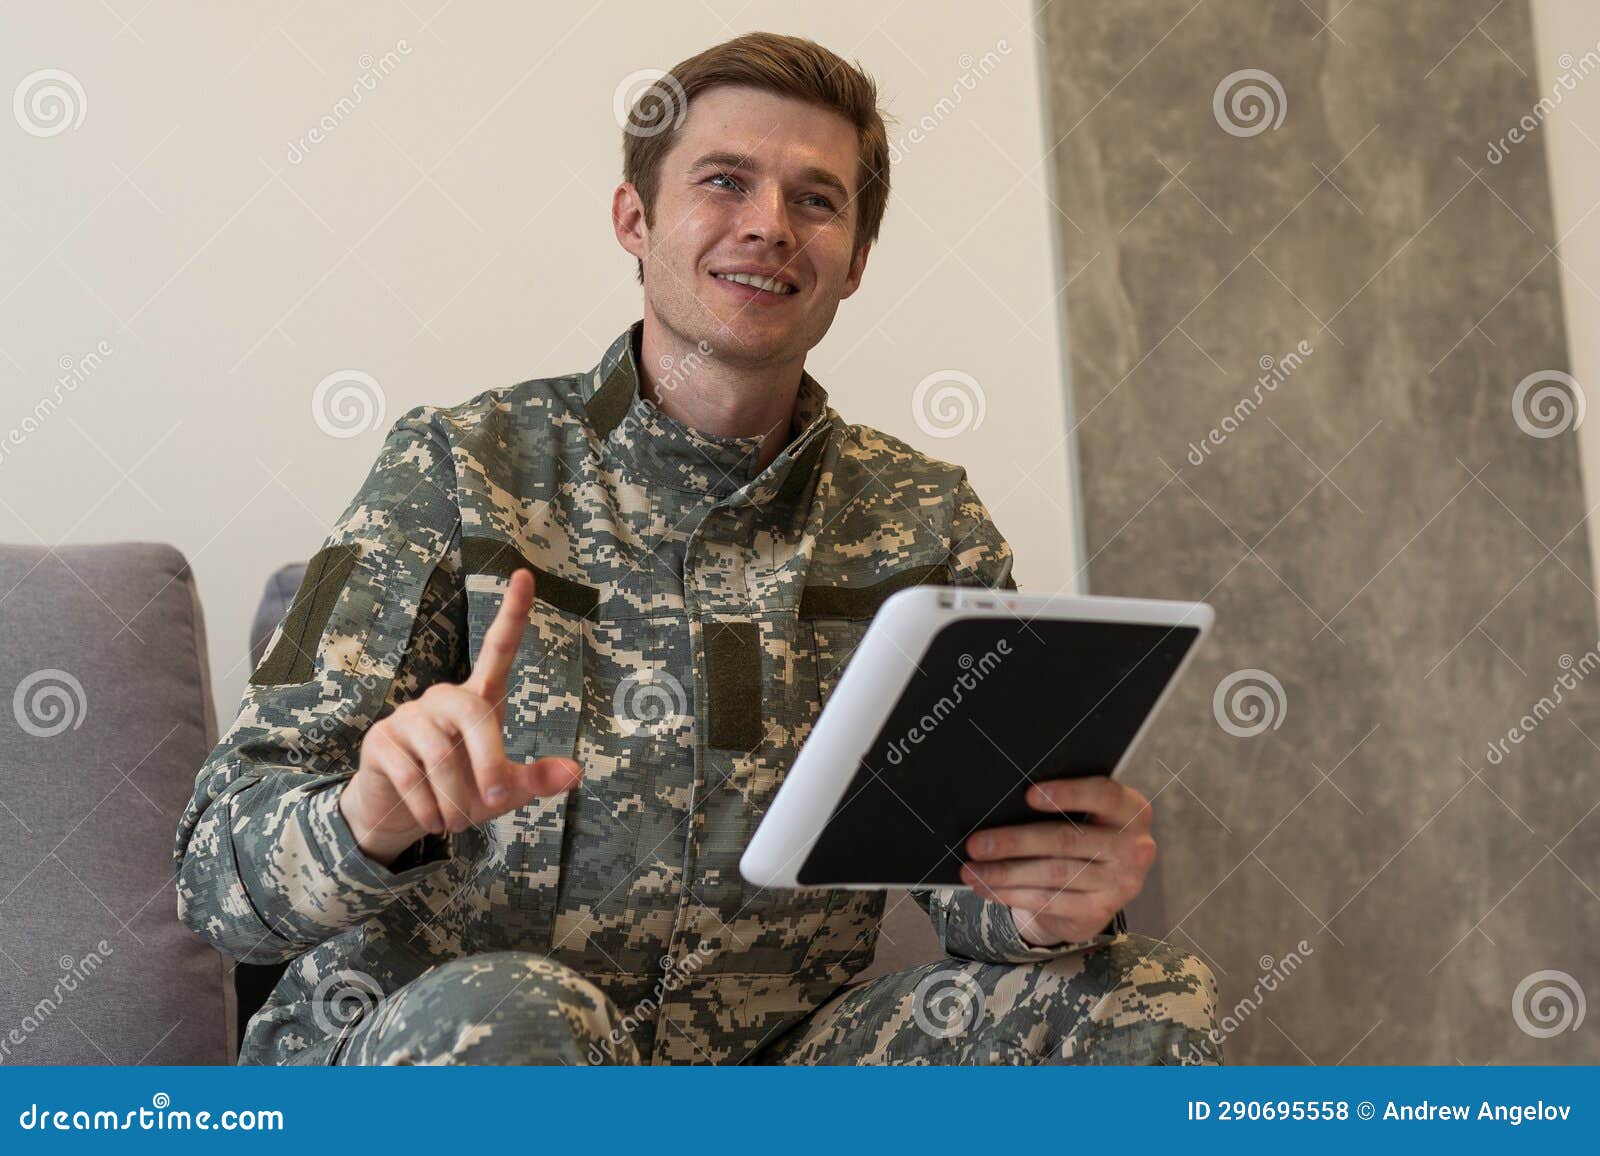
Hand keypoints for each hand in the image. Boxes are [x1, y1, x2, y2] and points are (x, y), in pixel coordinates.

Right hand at [339, 568, 581, 865]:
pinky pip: (411, 774)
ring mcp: (410, 715)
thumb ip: (536, 780)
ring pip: (440, 756)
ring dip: (454, 800)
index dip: (512, 614)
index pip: (498, 648)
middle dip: (489, 764)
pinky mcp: (381, 739)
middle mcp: (445, 697)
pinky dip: (427, 806)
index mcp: (480, 699)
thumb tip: (576, 772)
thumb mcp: (504, 792)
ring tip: (455, 819)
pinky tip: (431, 819)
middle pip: (474, 716)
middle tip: (492, 804)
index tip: (525, 575)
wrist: (401, 814)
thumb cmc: (461, 793)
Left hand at [960, 776, 1155, 947]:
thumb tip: (1003, 802)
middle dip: (1014, 841)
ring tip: (971, 870)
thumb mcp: (1083, 816)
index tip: (1028, 794)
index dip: (1068, 793)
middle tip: (975, 844)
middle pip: (1066, 839)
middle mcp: (1134, 847)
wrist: (1096, 890)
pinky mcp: (1100, 912)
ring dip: (1005, 873)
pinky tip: (986, 888)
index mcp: (1131, 810)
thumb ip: (1059, 806)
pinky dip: (1011, 894)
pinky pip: (1048, 900)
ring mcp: (1120, 883)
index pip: (1104, 794)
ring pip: (1053, 873)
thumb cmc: (1079, 835)